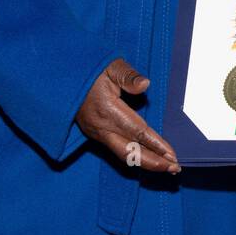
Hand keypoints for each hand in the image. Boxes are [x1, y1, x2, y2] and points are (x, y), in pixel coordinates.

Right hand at [75, 58, 180, 173]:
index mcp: (107, 111)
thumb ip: (128, 76)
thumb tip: (145, 85)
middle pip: (130, 152)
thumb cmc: (89, 70)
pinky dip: (134, 157)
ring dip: (145, 163)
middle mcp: (102, 128)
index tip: (172, 154)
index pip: (137, 132)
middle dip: (153, 163)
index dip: (156, 144)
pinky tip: (147, 158)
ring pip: (123, 155)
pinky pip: (117, 150)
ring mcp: (97, 134)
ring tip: (166, 167)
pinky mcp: (95, 135)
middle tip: (175, 168)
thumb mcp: (110, 66)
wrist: (61, 79)